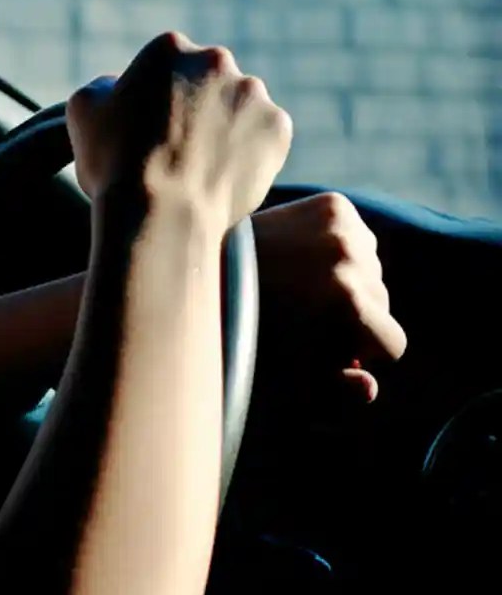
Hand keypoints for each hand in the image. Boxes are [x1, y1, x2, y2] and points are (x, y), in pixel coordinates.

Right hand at [65, 32, 292, 234]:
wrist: (161, 216)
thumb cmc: (116, 166)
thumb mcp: (82, 112)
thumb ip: (103, 88)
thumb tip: (116, 89)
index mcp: (168, 49)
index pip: (163, 68)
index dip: (153, 102)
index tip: (147, 132)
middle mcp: (216, 61)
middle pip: (205, 83)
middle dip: (193, 110)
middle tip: (174, 152)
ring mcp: (253, 94)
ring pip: (238, 109)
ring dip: (224, 130)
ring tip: (199, 171)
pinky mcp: (277, 128)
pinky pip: (264, 139)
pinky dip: (249, 155)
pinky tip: (220, 178)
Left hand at [253, 192, 406, 402]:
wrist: (202, 269)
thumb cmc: (242, 329)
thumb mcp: (287, 369)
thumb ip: (333, 386)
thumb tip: (370, 389)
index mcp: (348, 302)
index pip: (392, 342)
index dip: (361, 352)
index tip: (333, 350)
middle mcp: (350, 259)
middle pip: (383, 303)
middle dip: (353, 315)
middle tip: (304, 316)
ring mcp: (342, 226)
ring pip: (373, 268)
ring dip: (347, 280)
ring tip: (299, 286)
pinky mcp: (333, 204)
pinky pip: (359, 237)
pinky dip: (338, 249)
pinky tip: (301, 258)